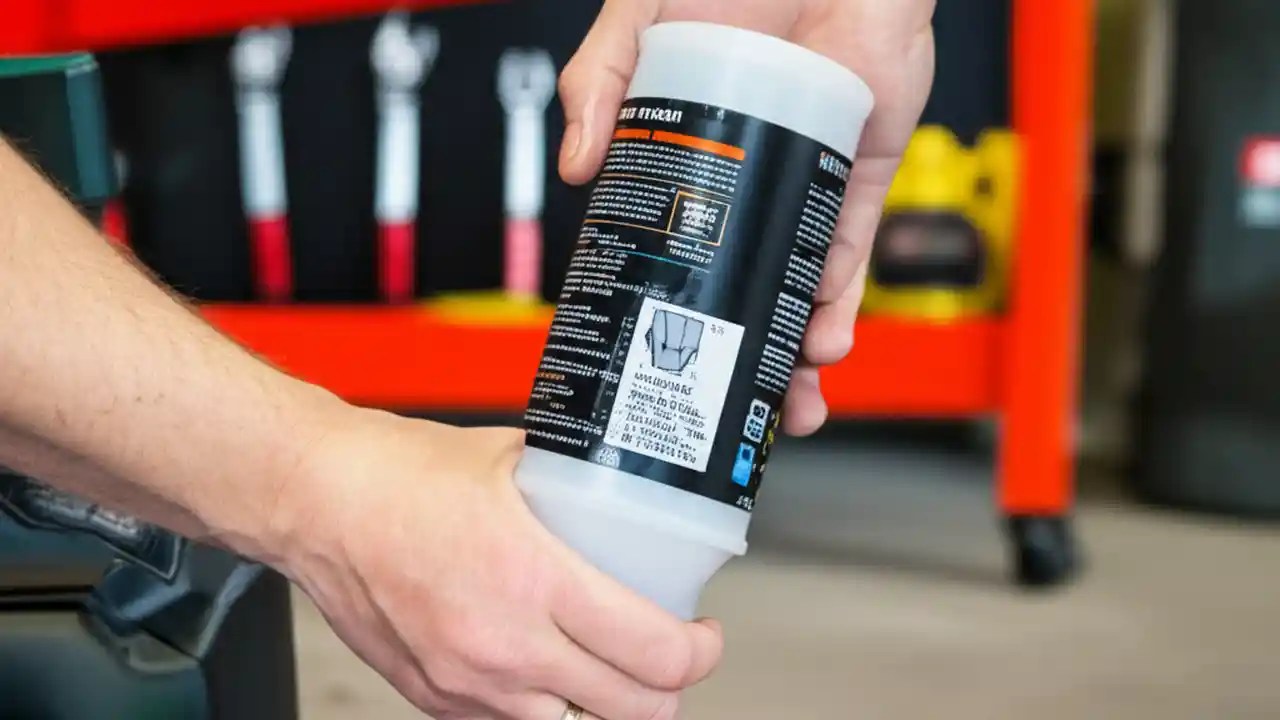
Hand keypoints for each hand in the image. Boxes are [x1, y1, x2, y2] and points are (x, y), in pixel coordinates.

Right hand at [272, 409, 721, 718]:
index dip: (700, 652)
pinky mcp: (436, 698)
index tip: (702, 632)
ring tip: (616, 668)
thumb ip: (573, 481)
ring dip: (608, 706)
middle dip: (670, 689)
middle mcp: (504, 645)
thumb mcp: (512, 458)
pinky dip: (546, 708)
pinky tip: (551, 670)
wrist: (314, 501)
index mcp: (533, 579)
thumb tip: (620, 482)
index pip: (655, 654)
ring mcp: (467, 682)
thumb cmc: (397, 475)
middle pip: (631, 711)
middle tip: (673, 654)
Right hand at [559, 0, 936, 435]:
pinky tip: (823, 339)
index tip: (649, 360)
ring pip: (796, 285)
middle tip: (729, 411)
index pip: (668, 249)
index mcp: (688, 157)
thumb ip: (597, 76)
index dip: (661, 308)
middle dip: (737, 356)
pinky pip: (849, 250)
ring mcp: (801, 185)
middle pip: (736, 286)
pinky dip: (840, 298)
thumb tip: (575, 167)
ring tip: (786, 396)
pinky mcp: (855, 176)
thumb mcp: (641, 13)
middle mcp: (745, 184)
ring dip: (794, 349)